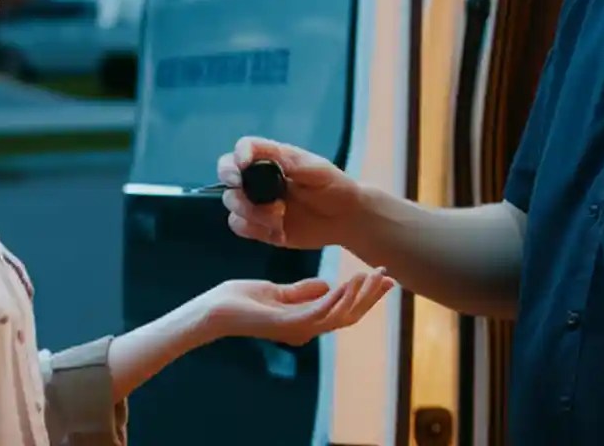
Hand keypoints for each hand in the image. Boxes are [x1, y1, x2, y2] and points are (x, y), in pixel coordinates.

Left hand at [200, 269, 394, 346]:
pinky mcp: (288, 325)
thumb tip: (328, 285)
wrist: (214, 309)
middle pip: (349, 315)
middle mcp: (306, 328)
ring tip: (372, 275)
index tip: (384, 277)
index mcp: (306, 320)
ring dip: (359, 295)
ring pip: (340, 315)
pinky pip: (321, 312)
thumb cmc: (240, 301)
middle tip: (389, 275)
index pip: (344, 309)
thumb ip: (302, 291)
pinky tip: (349, 282)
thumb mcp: (277, 291)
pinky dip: (338, 298)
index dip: (366, 295)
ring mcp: (299, 329)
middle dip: (371, 297)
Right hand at [216, 136, 363, 248]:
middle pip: (227, 175)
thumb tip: (255, 154)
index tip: (244, 165)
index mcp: (271, 158)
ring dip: (250, 211)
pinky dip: (253, 228)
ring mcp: (256, 202)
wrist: (345, 218)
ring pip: (231, 203)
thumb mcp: (315, 168)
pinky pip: (240, 226)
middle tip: (250, 193)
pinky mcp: (259, 226)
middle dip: (234, 184)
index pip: (243, 148)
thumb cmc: (333, 185)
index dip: (238, 155)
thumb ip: (287, 160)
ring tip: (279, 216)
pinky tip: (276, 229)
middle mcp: (258, 178)